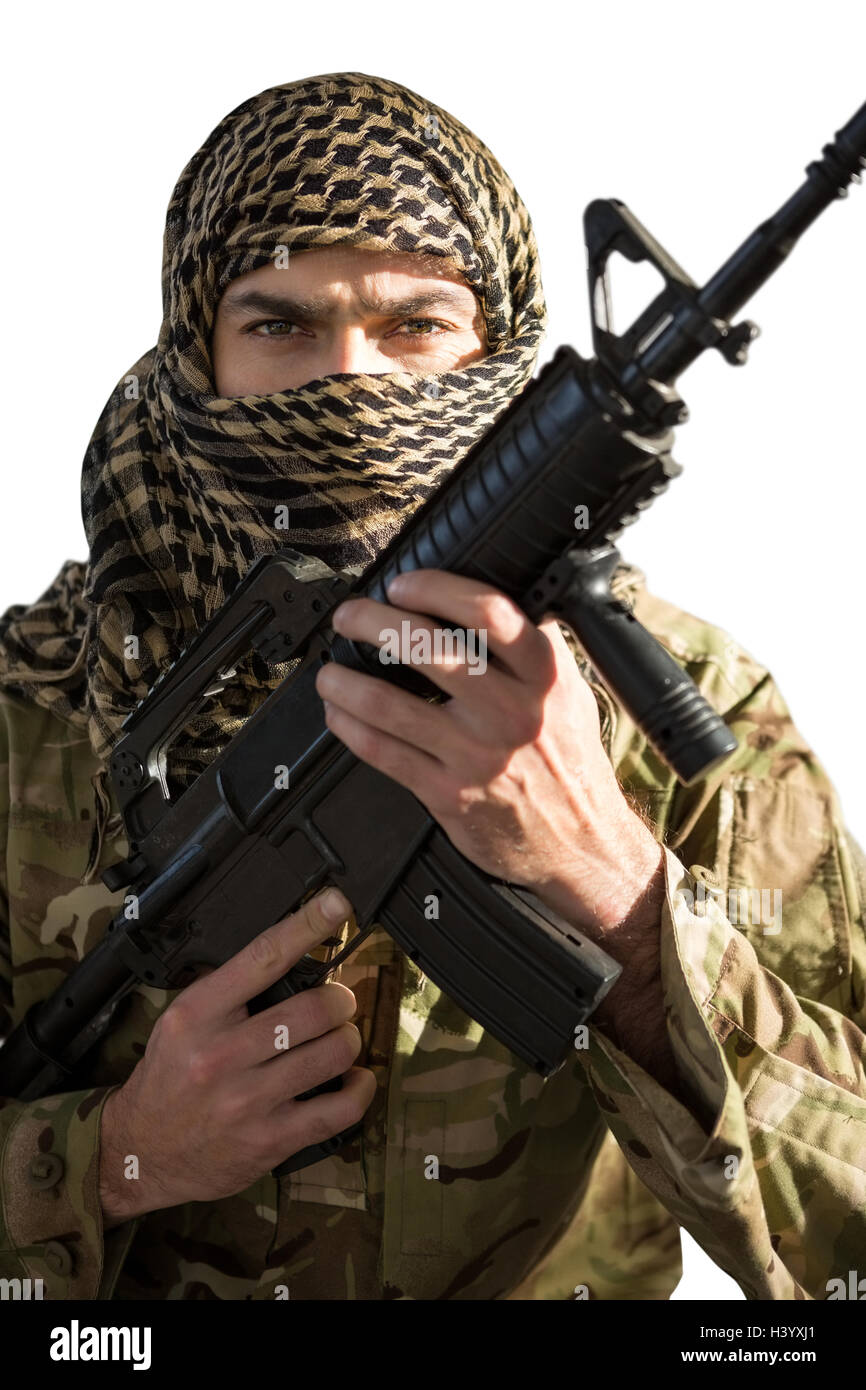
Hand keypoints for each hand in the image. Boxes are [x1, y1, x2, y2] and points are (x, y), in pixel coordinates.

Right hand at [99, 888, 376, 1225]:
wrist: (142, 1153)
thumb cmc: (168, 1080)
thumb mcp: (180, 1023)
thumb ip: (228, 990)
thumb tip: (291, 952)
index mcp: (197, 1015)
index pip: (262, 957)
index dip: (306, 926)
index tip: (336, 904)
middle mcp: (221, 1055)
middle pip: (312, 1009)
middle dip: (340, 1000)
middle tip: (338, 1003)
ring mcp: (248, 1100)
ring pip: (333, 1054)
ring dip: (349, 1040)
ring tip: (340, 1039)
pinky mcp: (271, 1140)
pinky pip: (340, 1108)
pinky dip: (360, 1089)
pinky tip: (355, 1080)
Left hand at [317, 569, 662, 931]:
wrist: (579, 842)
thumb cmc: (569, 763)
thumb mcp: (571, 694)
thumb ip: (535, 648)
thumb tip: (484, 601)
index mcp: (544, 677)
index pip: (489, 613)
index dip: (435, 588)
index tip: (403, 584)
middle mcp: (510, 713)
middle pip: (427, 649)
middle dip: (372, 623)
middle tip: (351, 616)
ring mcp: (476, 755)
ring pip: (389, 703)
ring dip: (344, 680)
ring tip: (329, 670)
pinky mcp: (448, 794)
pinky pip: (382, 751)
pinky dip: (348, 726)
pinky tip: (339, 713)